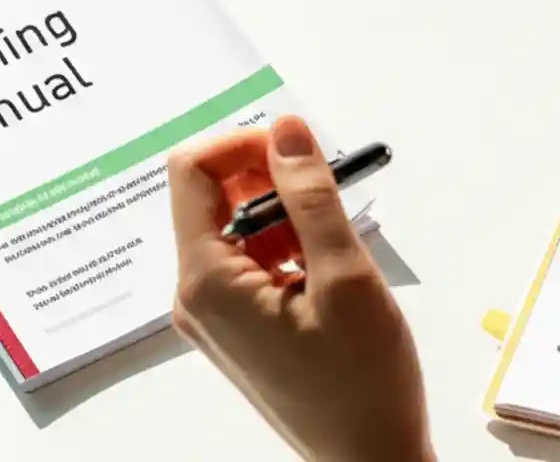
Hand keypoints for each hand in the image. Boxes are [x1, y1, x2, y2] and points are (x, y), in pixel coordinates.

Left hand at [167, 115, 433, 461]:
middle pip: (212, 198)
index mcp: (207, 283)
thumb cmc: (362, 385)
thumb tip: (286, 130)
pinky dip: (288, 247)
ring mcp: (216, 315)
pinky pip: (250, 262)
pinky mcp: (240, 328)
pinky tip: (328, 269)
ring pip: (237, 229)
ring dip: (285, 215)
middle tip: (327, 191)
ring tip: (336, 244)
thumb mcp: (344, 276)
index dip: (241, 144)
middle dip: (268, 178)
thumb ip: (311, 196)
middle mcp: (197, 297)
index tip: (296, 149)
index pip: (190, 173)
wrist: (369, 461)